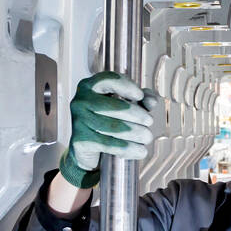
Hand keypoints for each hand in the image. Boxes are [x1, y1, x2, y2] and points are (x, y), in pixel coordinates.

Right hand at [59, 71, 162, 188]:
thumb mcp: (126, 106)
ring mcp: (78, 121)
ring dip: (136, 133)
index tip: (140, 96)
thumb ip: (141, 100)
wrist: (88, 150)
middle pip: (116, 106)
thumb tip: (152, 100)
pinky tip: (140, 151)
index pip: (109, 79)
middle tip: (149, 122)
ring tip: (147, 137)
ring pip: (114, 127)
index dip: (127, 86)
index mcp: (89, 86)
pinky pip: (109, 144)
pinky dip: (129, 149)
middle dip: (138, 115)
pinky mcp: (80, 141)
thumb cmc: (107, 121)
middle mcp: (81, 101)